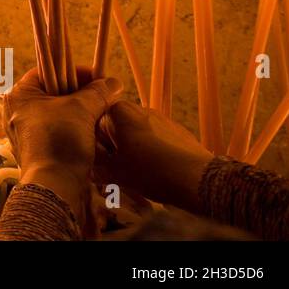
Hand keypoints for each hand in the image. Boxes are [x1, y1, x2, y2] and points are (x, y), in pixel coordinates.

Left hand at [2, 67, 121, 218]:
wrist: (54, 185)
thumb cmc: (60, 141)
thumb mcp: (81, 110)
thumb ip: (97, 92)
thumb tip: (113, 82)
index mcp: (19, 95)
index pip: (46, 70)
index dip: (73, 70)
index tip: (96, 77)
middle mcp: (17, 111)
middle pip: (52, 92)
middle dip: (79, 92)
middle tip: (100, 94)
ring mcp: (24, 131)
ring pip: (56, 112)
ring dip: (78, 111)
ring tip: (99, 112)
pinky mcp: (35, 148)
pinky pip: (56, 129)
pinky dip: (73, 127)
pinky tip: (91, 130)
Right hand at [95, 100, 212, 213]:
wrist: (197, 179)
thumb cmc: (150, 171)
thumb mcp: (115, 172)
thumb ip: (97, 166)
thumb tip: (90, 166)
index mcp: (119, 111)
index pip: (96, 122)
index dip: (96, 144)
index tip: (99, 162)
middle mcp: (140, 108)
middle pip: (118, 127)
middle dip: (115, 147)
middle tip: (116, 170)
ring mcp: (162, 118)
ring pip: (138, 134)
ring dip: (134, 150)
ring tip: (138, 174)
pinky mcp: (179, 131)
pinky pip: (158, 140)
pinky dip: (153, 152)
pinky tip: (157, 172)